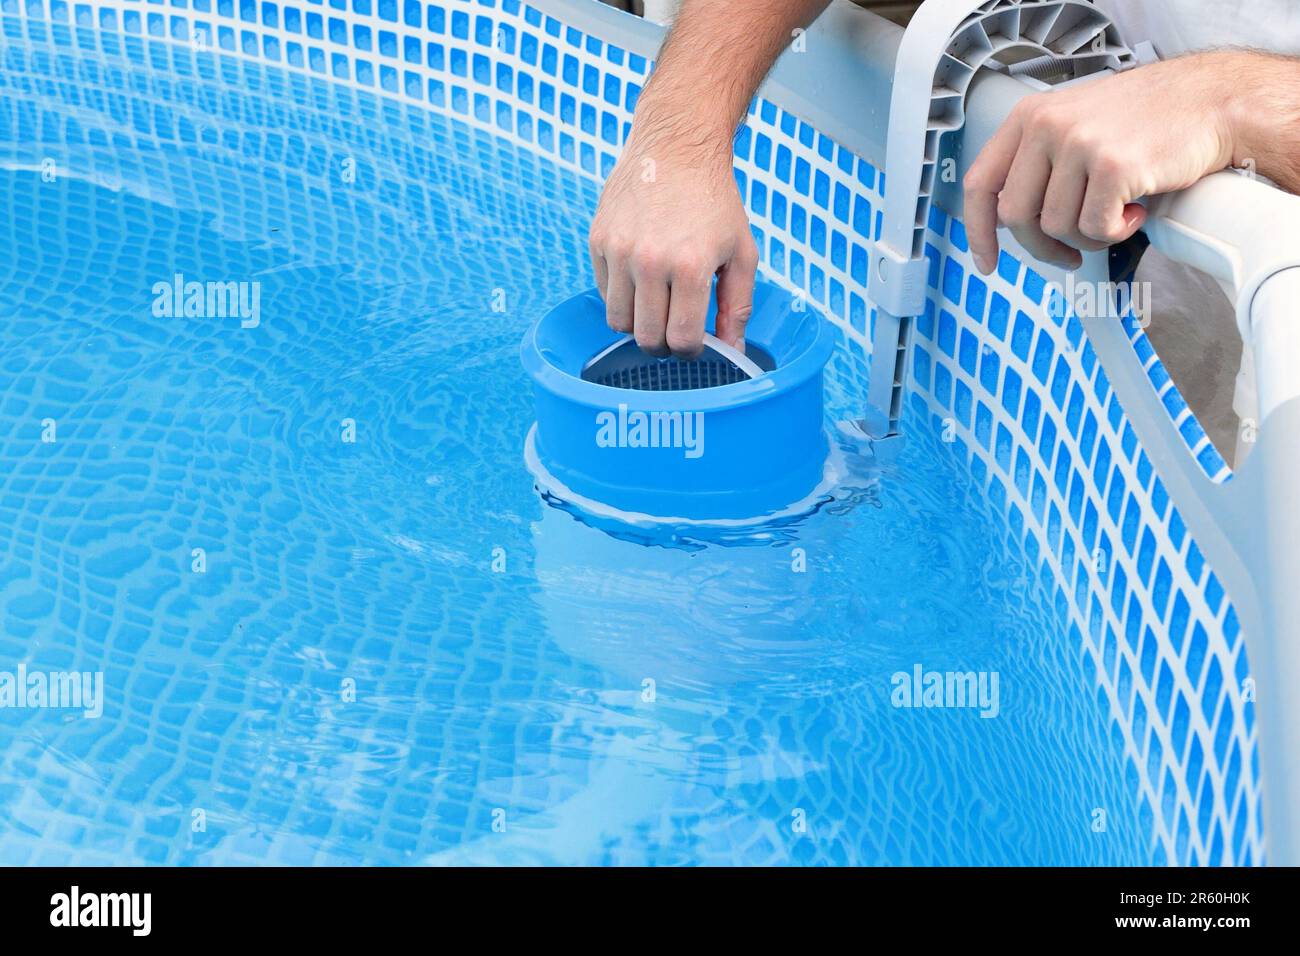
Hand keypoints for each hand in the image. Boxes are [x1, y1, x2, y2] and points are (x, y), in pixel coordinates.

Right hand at [588, 135, 757, 358]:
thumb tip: (732, 349)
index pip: (681, 339)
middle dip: (663, 345)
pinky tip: (641, 279)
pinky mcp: (599, 241)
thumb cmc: (714, 200)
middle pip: (647, 338)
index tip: (694, 341)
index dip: (690, 350)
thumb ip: (738, 305)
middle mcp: (650, 261)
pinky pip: (604, 292)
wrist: (676, 147)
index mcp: (690, 267)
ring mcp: (619, 251)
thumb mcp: (742, 252)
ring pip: (618, 321)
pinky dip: (621, 297)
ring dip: (638, 324)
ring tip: (656, 306)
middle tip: (674, 330)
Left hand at [963, 52, 1243, 274]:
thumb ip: (1037, 162)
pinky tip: (1137, 209)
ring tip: (1118, 213)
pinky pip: (1096, 229)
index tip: (988, 263)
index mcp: (1029, 117)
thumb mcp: (1075, 124)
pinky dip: (1117, 232)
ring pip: (1057, 227)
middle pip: (1016, 217)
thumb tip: (1007, 219)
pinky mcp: (1112, 167)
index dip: (978, 232)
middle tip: (1072, 253)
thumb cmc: (1146, 121)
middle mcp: (1047, 126)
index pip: (980, 184)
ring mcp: (1079, 144)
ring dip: (1089, 236)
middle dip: (1042, 246)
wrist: (1211, 102)